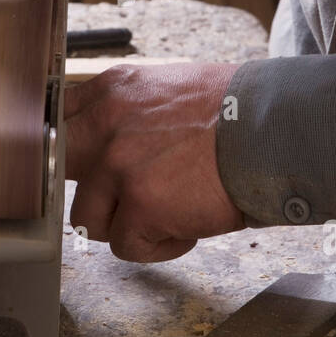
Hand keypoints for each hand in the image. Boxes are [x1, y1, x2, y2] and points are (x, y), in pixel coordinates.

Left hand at [65, 62, 243, 262]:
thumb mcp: (169, 90)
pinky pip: (126, 246)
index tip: (83, 167)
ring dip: (125, 224)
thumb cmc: (237, 114)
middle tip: (120, 199)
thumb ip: (130, 113)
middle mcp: (107, 125)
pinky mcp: (141, 207)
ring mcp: (119, 167)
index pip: (60, 120)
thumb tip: (110, 143)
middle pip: (59, 170)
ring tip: (168, 213)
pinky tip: (187, 228)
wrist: (276, 131)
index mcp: (113, 90)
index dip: (72, 151)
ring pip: (88, 218)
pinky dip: (158, 247)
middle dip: (86, 188)